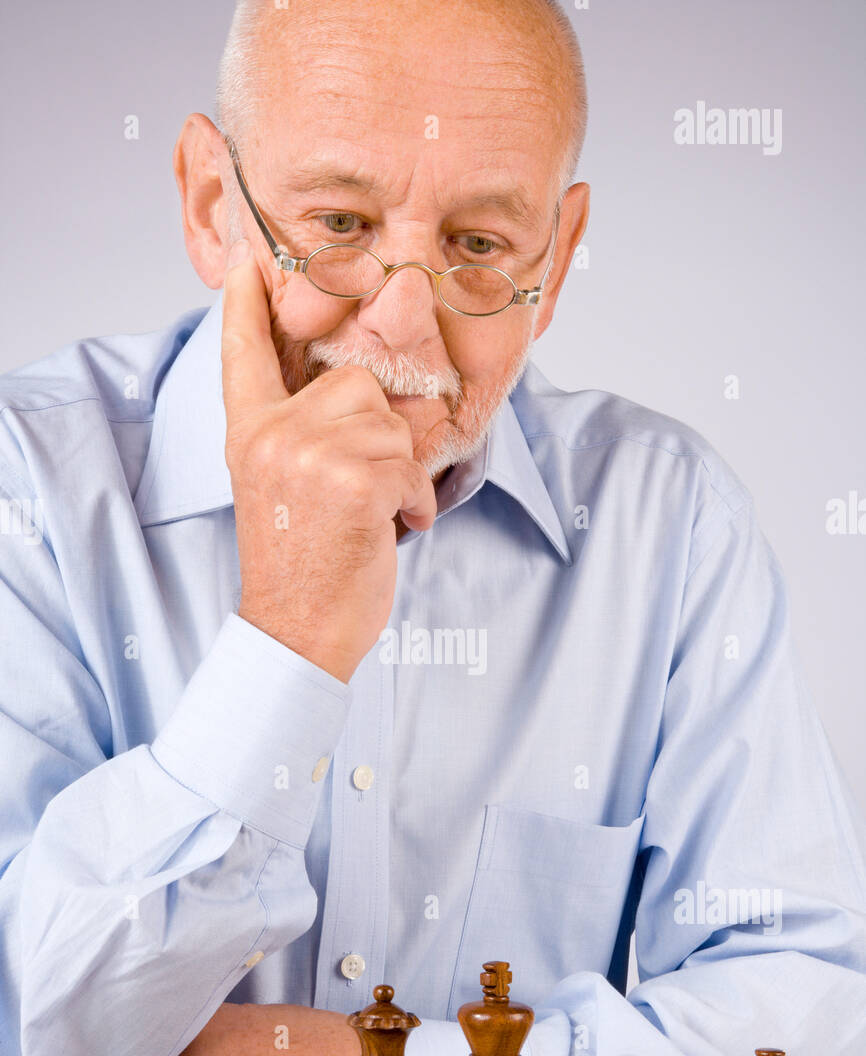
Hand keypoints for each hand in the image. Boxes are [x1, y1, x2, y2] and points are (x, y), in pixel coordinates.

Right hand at [221, 239, 437, 682]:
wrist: (296, 630)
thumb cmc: (301, 565)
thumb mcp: (285, 488)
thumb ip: (307, 435)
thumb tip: (377, 395)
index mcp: (250, 433)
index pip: (243, 355)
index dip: (245, 307)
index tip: (248, 262)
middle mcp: (273, 434)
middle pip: (355, 383)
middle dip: (379, 432)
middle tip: (364, 488)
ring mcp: (309, 453)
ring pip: (390, 423)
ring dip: (400, 471)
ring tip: (374, 514)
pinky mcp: (351, 479)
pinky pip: (410, 464)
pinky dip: (414, 499)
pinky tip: (390, 527)